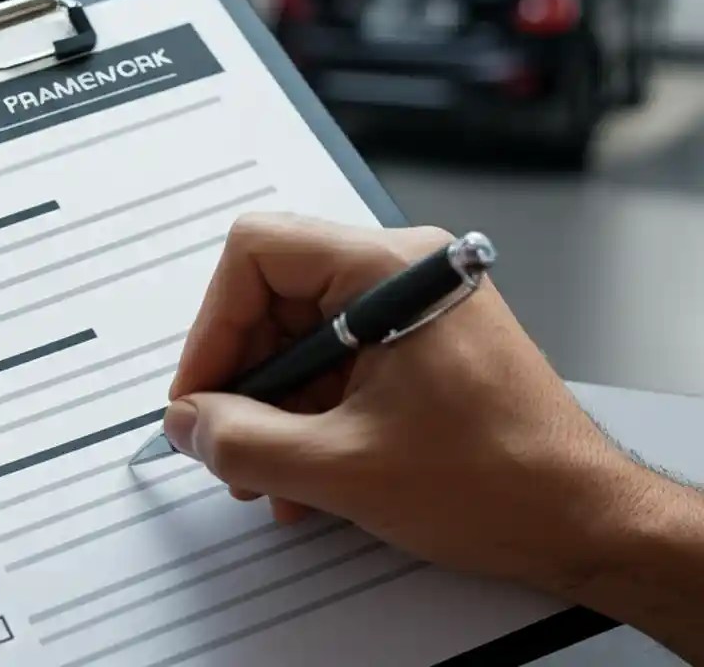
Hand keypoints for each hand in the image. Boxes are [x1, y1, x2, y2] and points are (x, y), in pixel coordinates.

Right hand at [164, 214, 657, 589]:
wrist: (583, 520)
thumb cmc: (500, 481)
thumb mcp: (343, 468)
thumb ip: (244, 442)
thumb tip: (189, 423)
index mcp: (388, 271)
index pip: (257, 252)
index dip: (212, 326)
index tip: (199, 392)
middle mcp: (402, 273)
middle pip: (275, 297)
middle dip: (242, 378)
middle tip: (222, 439)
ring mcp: (414, 308)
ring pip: (303, 338)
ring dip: (272, 408)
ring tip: (264, 475)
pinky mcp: (421, 345)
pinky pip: (338, 364)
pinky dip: (309, 415)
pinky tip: (303, 474)